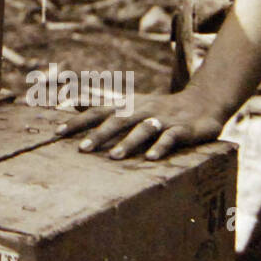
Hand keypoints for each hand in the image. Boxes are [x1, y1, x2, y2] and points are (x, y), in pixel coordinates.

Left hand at [53, 87, 228, 161]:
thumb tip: (73, 102)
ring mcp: (163, 119)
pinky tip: (151, 159)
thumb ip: (103, 105)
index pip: (98, 111)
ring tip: (113, 157)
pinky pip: (170, 138)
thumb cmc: (158, 108)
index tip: (57, 133)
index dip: (78, 121)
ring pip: (142, 129)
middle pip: (117, 120)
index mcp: (128, 105)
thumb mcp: (130, 104)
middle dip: (99, 134)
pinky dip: (160, 147)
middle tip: (82, 149)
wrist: (202, 102)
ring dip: (128, 142)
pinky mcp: (183, 130)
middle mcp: (142, 110)